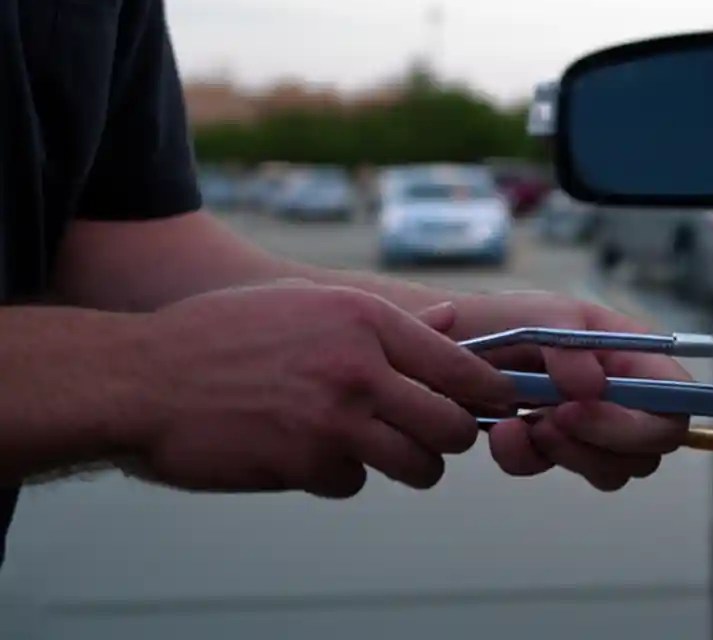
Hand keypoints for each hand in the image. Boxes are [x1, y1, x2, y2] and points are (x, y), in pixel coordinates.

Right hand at [128, 284, 511, 496]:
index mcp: (365, 320)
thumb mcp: (307, 302)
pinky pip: (353, 484)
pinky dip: (338, 476)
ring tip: (381, 451)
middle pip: (452, 427)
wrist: (142, 378)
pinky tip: (306, 452)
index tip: (495, 406)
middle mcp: (359, 367)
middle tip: (432, 436)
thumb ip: (386, 319)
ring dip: (407, 466)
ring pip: (418, 467)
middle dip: (450, 439)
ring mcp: (334, 420)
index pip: (462, 367)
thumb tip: (450, 322)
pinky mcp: (305, 464)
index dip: (488, 393)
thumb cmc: (221, 334)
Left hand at [449, 292, 689, 490]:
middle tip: (547, 421)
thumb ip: (569, 344)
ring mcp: (590, 425)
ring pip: (610, 470)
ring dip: (565, 454)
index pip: (675, 403)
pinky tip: (501, 433)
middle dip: (598, 444)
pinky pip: (557, 471)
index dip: (643, 423)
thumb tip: (593, 386)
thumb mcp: (537, 316)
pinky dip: (526, 459)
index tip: (580, 412)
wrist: (445, 345)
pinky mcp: (555, 447)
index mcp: (630, 354)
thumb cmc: (500, 320)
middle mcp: (621, 393)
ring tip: (523, 424)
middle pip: (649, 448)